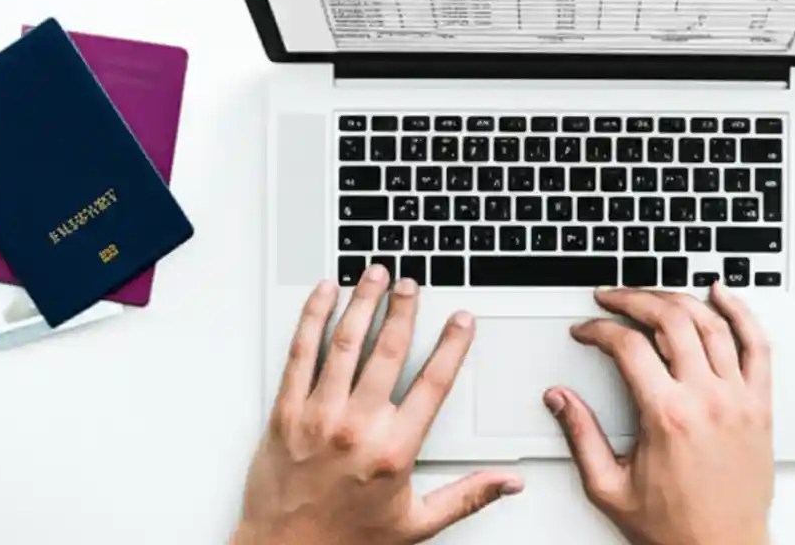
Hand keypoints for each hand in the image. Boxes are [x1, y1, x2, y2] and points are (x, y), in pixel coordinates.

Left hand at [233, 266, 521, 544]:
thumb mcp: (417, 523)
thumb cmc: (346, 541)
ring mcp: (318, 416)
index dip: (451, 346)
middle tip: (411, 282)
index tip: (461, 320)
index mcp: (394, 450)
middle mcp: (357, 427)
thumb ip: (467, 496)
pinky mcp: (285, 413)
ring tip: (373, 275)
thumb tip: (509, 483)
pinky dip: (311, 320)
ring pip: (344, 344)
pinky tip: (322, 295)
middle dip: (404, 309)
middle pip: (388, 351)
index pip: (433, 383)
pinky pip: (299, 355)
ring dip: (361, 303)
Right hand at [545, 283, 772, 544]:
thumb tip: (559, 399)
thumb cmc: (674, 527)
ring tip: (653, 293)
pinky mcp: (760, 405)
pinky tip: (723, 296)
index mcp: (667, 416)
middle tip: (612, 299)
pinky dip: (742, 312)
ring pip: (711, 324)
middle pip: (670, 320)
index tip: (586, 331)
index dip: (599, 330)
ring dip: (679, 298)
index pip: (628, 346)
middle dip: (633, 299)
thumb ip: (580, 436)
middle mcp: (706, 399)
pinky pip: (757, 345)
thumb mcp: (609, 487)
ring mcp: (738, 398)